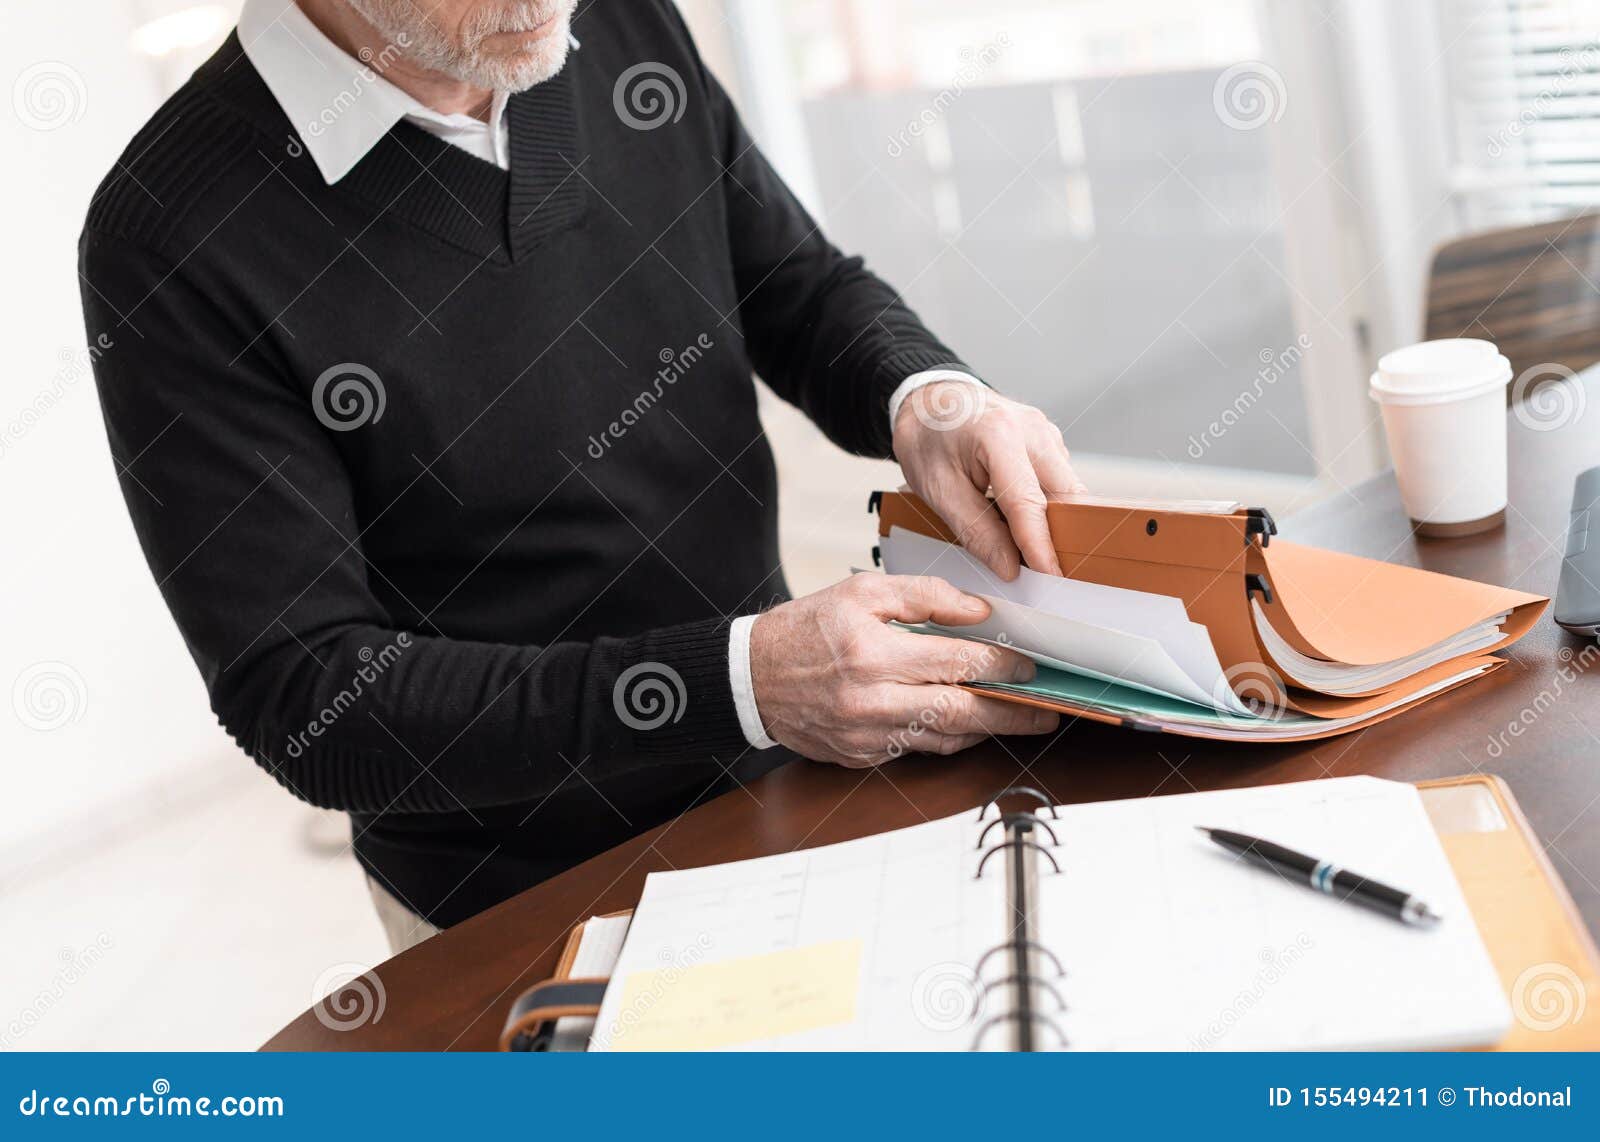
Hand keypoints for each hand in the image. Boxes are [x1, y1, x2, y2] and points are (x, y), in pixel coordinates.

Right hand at [749, 573, 1059, 767]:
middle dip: (1013, 714)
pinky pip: (917, 750)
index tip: (1029, 665)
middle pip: (963, 714)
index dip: (1002, 665)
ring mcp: (868, 735)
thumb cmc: (805, 628)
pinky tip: (966, 724)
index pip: (959, 663)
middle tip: (1048, 711)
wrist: (752, 678)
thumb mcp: (862, 591)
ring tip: (1018, 719)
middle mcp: (873, 701)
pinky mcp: (863, 756)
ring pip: (945, 739)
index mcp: (875, 654)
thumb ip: (924, 596)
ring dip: (986, 730)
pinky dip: (946, 737)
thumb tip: (979, 610)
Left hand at [892, 380, 1084, 579]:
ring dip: (1056, 522)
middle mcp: (1032, 429)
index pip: (1029, 502)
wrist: (929, 400)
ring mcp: (1045, 432)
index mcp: (999, 435)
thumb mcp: (938, 489)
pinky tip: (1025, 522)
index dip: (1040, 545)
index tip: (1050, 576)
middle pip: (1065, 495)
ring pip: (1068, 489)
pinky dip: (1049, 505)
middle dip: (1061, 536)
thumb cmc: (927, 439)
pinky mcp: (1049, 440)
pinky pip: (1060, 480)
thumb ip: (976, 531)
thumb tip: (1009, 566)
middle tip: (1047, 574)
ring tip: (1032, 551)